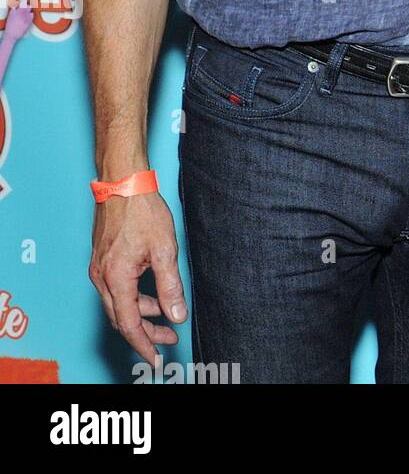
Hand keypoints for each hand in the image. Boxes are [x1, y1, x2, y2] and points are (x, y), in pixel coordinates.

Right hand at [88, 188, 186, 366]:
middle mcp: (102, 278)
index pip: (129, 324)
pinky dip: (135, 296)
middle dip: (146, 332)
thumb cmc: (142, 210)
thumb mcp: (164, 250)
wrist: (123, 182)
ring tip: (168, 314)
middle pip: (122, 318)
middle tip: (169, 338)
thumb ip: (170, 286)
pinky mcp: (102, 260)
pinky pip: (117, 289)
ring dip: (142, 313)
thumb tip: (177, 315)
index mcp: (115, 279)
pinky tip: (153, 292)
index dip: (144, 344)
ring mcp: (99, 268)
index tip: (157, 358)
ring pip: (119, 304)